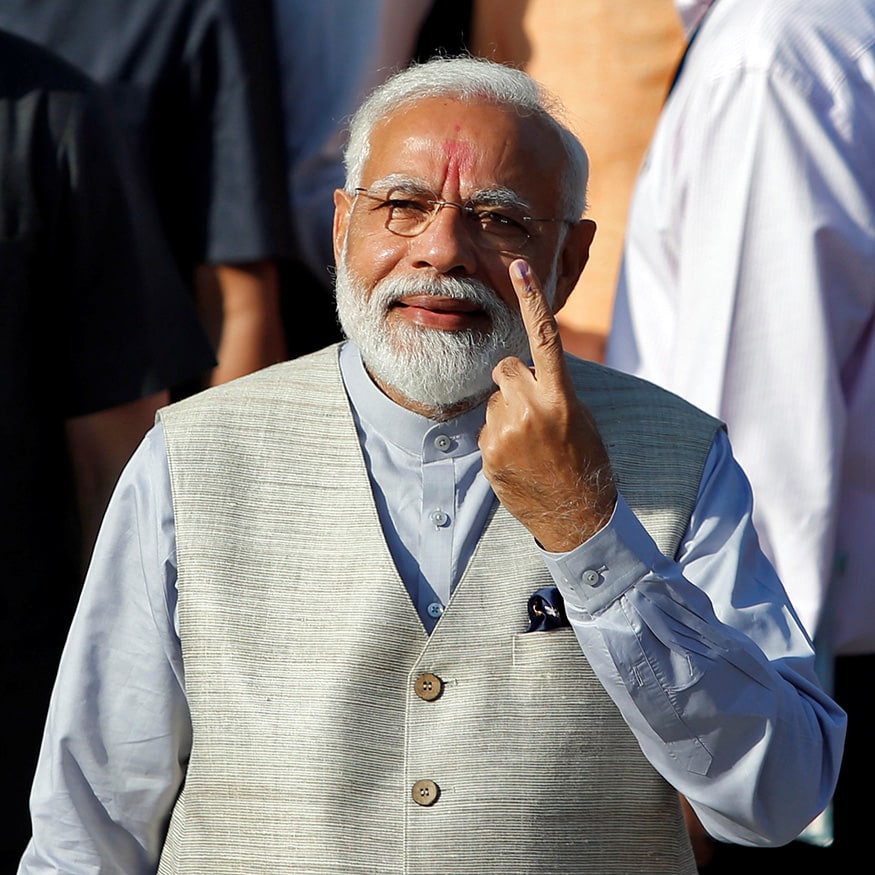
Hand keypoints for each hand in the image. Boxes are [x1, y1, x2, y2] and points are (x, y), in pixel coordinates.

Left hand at [479, 259, 616, 551]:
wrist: (577, 514)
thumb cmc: (585, 460)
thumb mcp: (581, 417)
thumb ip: (554, 388)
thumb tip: (529, 368)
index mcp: (562, 396)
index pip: (545, 338)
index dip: (532, 300)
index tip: (519, 268)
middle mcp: (533, 409)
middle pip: (505, 368)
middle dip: (513, 380)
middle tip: (532, 409)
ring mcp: (507, 432)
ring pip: (494, 399)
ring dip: (506, 412)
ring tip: (529, 442)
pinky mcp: (490, 453)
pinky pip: (485, 428)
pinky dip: (498, 438)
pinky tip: (518, 458)